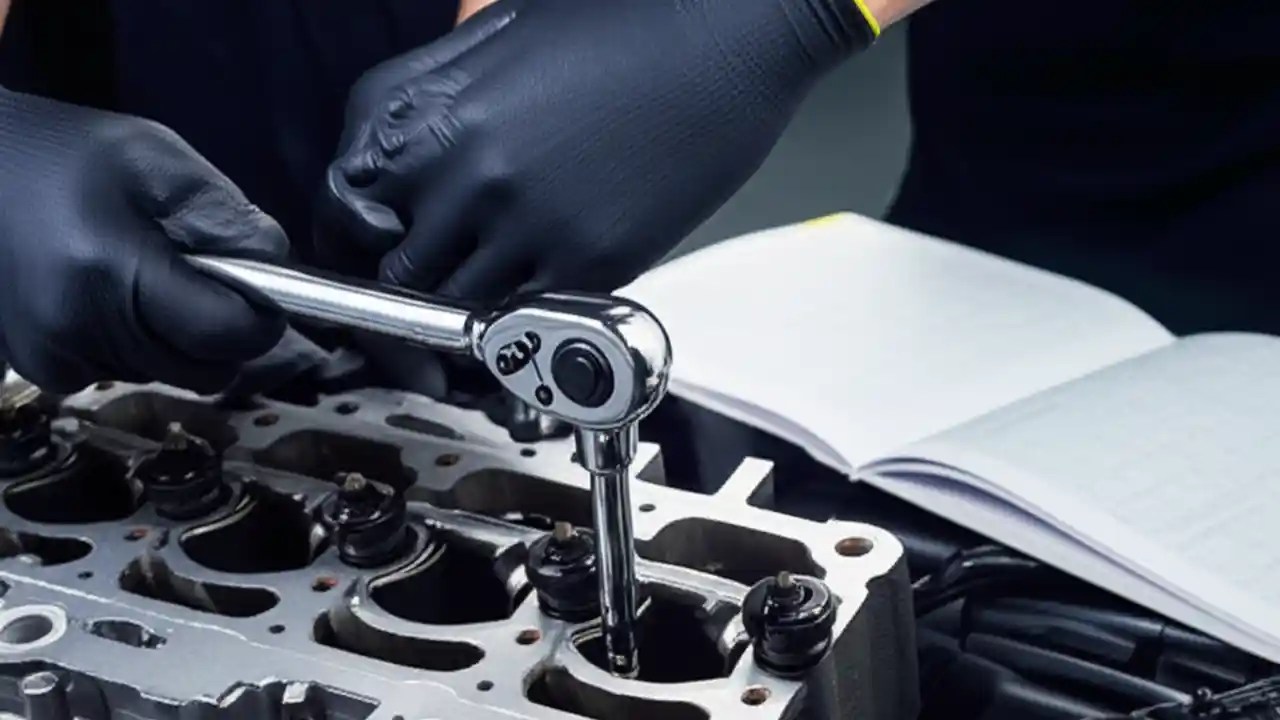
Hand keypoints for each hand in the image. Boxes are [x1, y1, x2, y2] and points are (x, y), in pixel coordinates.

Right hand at [0, 89, 288, 393]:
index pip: (226, 335)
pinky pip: (128, 374)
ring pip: (171, 375)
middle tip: (199, 275)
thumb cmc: (64, 154)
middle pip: (205, 369)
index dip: (260, 318)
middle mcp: (79, 334)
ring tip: (140, 275)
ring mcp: (55, 361)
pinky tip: (106, 295)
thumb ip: (229, 217)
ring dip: (177, 338)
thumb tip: (281, 269)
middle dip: (221, 331)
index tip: (265, 291)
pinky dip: (137, 345)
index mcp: (111, 277)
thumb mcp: (156, 158)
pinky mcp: (41, 373)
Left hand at [316, 0, 876, 302]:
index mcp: (430, 115)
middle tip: (440, 296)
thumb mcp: (497, 40)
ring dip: (476, 312)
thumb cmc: (621, 25)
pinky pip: (532, 322)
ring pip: (463, 313)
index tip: (379, 258)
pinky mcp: (591, 261)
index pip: (349, 213)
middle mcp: (467, 174)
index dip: (360, 244)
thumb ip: (432, 99)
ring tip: (504, 290)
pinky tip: (550, 288)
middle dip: (416, 292)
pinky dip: (533, 319)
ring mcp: (529, 223)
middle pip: (401, 278)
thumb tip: (397, 158)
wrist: (724, 33)